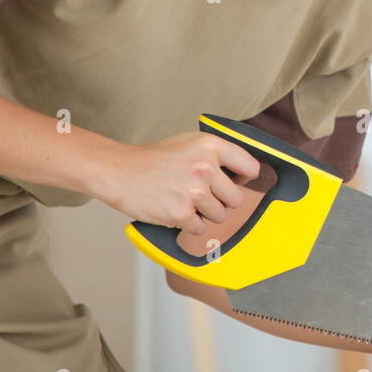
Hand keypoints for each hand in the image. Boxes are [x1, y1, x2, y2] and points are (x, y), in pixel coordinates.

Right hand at [92, 132, 260, 234]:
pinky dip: (188, 224)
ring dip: (205, 214)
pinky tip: (174, 208)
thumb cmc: (156, 159)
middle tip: (201, 194)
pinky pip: (200, 228)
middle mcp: (205, 168)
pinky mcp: (181, 214)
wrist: (120, 172)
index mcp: (211, 146)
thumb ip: (218, 155)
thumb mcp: (190, 143)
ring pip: (220, 216)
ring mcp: (194, 192)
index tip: (238, 182)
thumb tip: (248, 173)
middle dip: (222, 200)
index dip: (245, 178)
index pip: (251, 168)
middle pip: (237, 199)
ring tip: (184, 200)